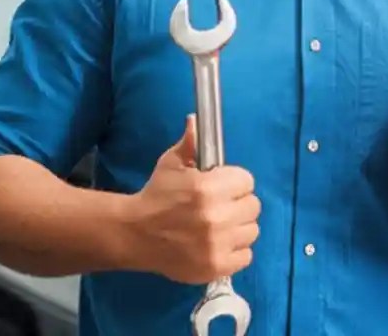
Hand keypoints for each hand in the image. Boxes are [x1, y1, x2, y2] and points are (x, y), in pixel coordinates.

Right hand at [127, 115, 260, 283]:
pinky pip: (246, 256)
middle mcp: (216, 216)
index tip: (224, 186)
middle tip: (222, 206)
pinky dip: (235, 251)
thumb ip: (190, 144)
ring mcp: (217, 244)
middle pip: (253, 206)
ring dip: (239, 227)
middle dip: (238, 203)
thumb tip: (196, 120)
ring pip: (252, 231)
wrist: (134, 234)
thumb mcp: (171, 164)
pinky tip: (219, 244)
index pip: (247, 181)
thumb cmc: (156, 196)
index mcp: (207, 188)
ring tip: (221, 226)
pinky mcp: (216, 266)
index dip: (235, 182)